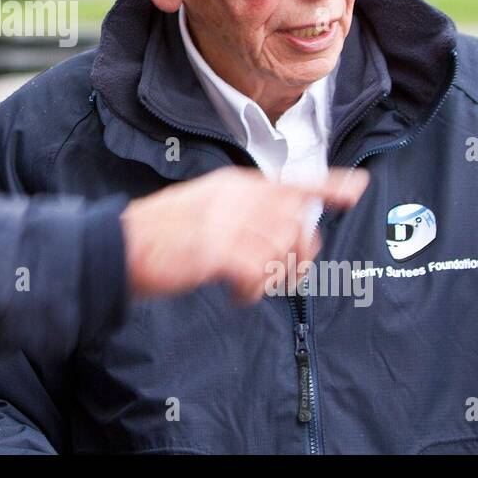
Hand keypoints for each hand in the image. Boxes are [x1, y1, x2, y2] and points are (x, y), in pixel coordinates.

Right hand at [120, 167, 369, 302]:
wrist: (119, 246)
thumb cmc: (161, 234)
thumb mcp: (206, 209)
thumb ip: (244, 214)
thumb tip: (285, 233)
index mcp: (234, 184)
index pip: (293, 183)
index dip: (330, 186)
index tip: (358, 188)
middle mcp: (236, 197)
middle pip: (297, 224)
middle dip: (300, 255)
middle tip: (283, 275)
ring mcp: (226, 221)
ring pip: (281, 251)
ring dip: (273, 277)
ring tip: (251, 286)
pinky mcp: (216, 249)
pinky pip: (258, 274)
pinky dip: (252, 292)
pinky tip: (236, 294)